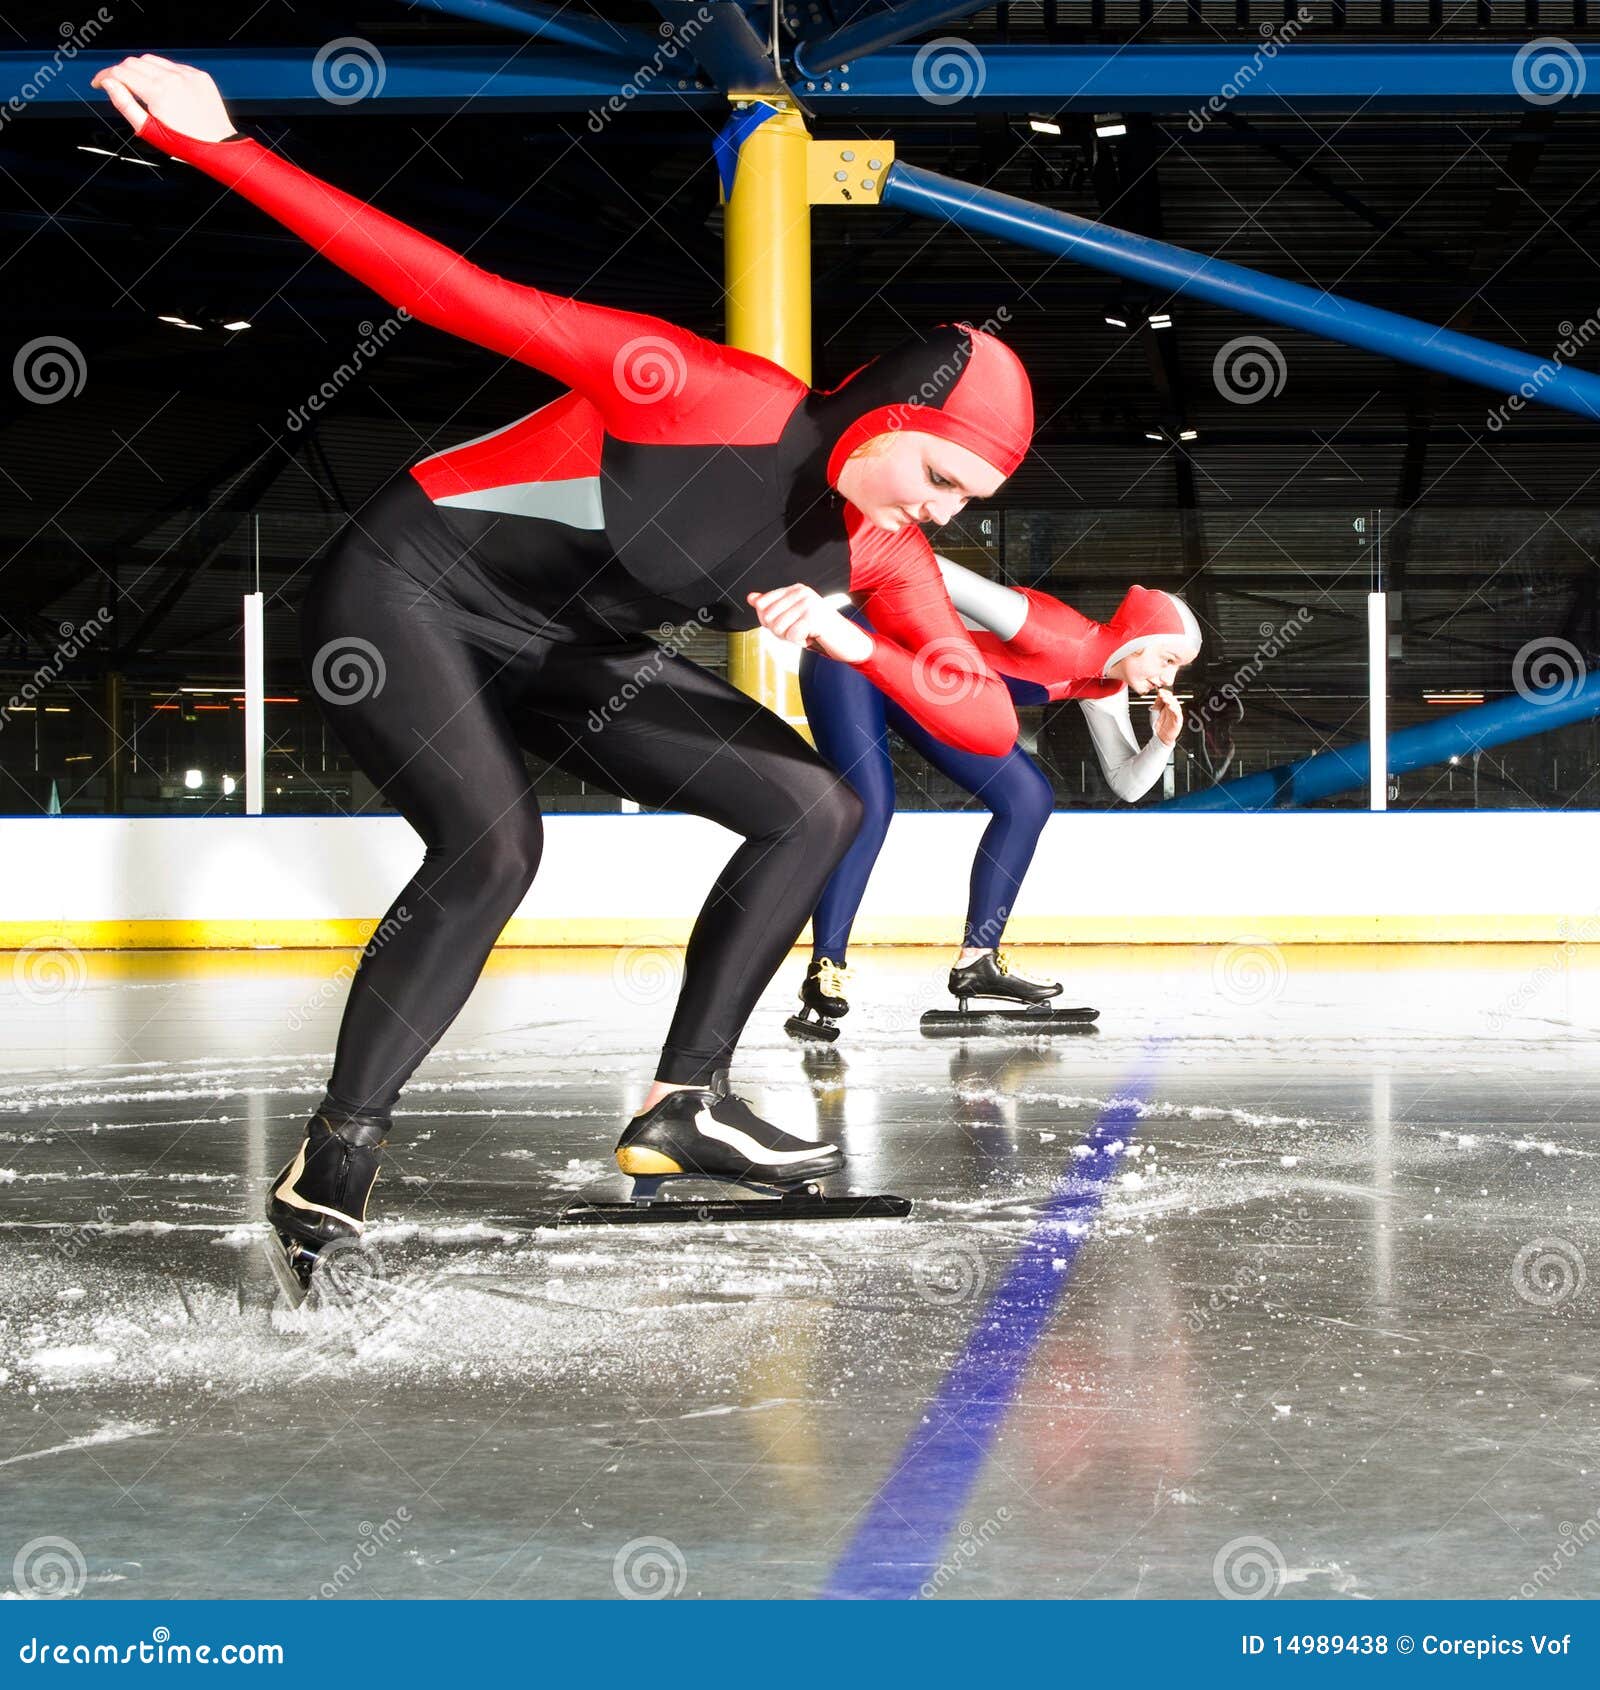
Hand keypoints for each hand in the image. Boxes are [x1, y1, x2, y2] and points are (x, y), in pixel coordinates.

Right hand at [90, 55, 234, 141]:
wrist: (218, 147)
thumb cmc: (185, 144)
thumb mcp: (149, 130)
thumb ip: (125, 104)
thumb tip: (108, 84)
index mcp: (159, 91)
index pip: (121, 72)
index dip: (105, 76)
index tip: (99, 83)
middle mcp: (174, 78)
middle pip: (134, 63)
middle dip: (121, 73)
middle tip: (120, 88)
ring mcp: (188, 74)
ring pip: (153, 61)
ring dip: (141, 71)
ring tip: (143, 91)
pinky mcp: (199, 75)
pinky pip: (173, 66)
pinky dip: (163, 74)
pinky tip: (166, 91)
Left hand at [746, 586, 872, 663]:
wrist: (846, 640)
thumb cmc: (819, 629)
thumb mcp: (793, 616)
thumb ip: (772, 606)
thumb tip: (751, 598)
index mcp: (795, 589)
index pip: (762, 604)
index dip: (769, 621)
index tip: (788, 623)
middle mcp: (802, 592)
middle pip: (767, 617)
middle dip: (779, 631)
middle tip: (798, 630)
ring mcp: (808, 603)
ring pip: (777, 628)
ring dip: (790, 637)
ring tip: (806, 633)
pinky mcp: (813, 617)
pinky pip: (790, 635)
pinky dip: (799, 642)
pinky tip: (812, 636)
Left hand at [1153, 686, 1182, 744]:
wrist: (1162, 737)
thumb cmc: (1161, 726)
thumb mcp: (1158, 712)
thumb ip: (1158, 704)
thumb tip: (1159, 695)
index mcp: (1169, 707)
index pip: (1169, 698)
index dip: (1166, 694)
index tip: (1160, 690)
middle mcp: (1173, 711)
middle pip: (1173, 701)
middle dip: (1167, 696)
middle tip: (1162, 693)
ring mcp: (1176, 716)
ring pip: (1176, 706)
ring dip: (1170, 701)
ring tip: (1165, 699)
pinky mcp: (1178, 721)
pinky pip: (1178, 714)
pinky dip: (1174, 710)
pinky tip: (1170, 707)